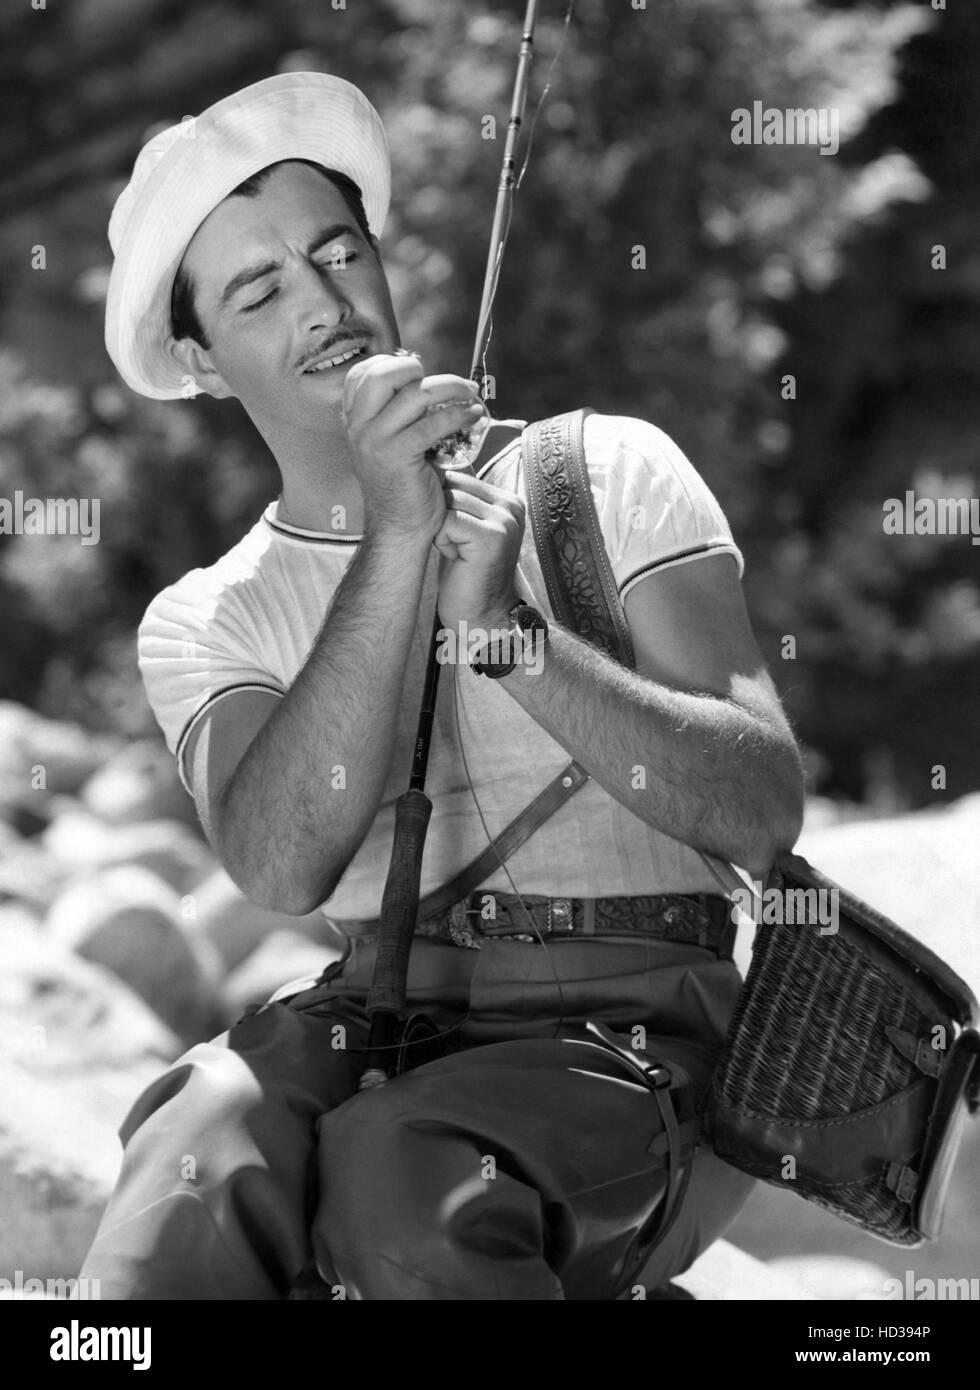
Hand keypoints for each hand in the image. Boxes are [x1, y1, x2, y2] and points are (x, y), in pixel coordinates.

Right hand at [342, 353, 484, 541]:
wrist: (399, 529)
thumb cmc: (404, 486)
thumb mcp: (393, 444)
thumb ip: (401, 415)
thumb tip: (433, 385)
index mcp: (354, 421)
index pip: (362, 373)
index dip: (393, 364)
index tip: (420, 372)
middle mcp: (358, 427)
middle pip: (383, 374)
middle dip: (418, 369)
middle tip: (446, 382)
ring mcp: (374, 441)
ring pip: (415, 394)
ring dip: (451, 388)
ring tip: (471, 394)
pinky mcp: (396, 456)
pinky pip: (432, 424)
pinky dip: (458, 415)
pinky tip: (473, 416)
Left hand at [433, 471, 524, 631]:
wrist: (479, 616)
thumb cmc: (465, 574)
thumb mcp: (463, 529)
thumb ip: (456, 500)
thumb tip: (428, 467)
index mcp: (508, 501)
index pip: (459, 477)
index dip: (443, 503)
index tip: (452, 533)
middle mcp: (511, 506)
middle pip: (452, 487)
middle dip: (441, 516)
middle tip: (456, 547)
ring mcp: (504, 521)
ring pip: (448, 502)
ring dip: (441, 530)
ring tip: (458, 553)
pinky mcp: (492, 536)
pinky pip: (448, 521)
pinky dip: (442, 541)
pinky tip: (457, 558)